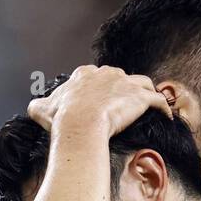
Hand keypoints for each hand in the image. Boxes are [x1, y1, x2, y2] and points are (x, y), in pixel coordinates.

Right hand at [28, 65, 171, 135]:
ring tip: (149, 106)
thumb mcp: (42, 109)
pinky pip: (158, 101)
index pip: (97, 75)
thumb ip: (39, 105)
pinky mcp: (140, 97)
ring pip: (143, 84)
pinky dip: (164, 108)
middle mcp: (107, 74)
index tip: (103, 101)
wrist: (79, 126)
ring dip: (146, 94)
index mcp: (86, 75)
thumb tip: (34, 107)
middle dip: (124, 90)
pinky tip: (166, 116)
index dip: (102, 88)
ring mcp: (125, 84)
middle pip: (121, 78)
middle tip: (126, 106)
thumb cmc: (61, 119)